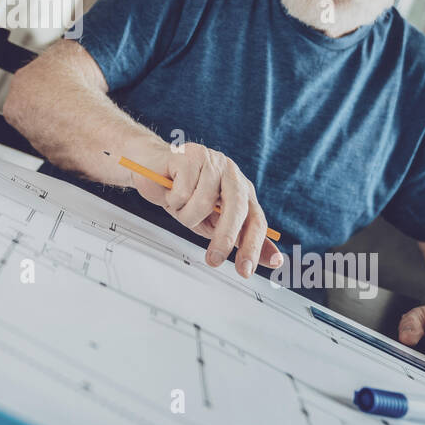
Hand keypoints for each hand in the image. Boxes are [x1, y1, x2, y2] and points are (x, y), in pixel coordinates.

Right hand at [128, 141, 281, 277]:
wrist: (148, 167)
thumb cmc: (181, 195)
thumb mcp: (210, 223)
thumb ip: (238, 238)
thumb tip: (275, 261)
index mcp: (241, 190)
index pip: (256, 220)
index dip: (253, 246)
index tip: (245, 270)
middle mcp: (231, 174)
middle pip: (237, 208)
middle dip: (225, 238)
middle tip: (214, 259)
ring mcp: (212, 161)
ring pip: (204, 203)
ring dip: (186, 214)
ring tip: (178, 207)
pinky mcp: (190, 155)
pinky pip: (183, 192)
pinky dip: (173, 199)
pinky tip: (169, 191)